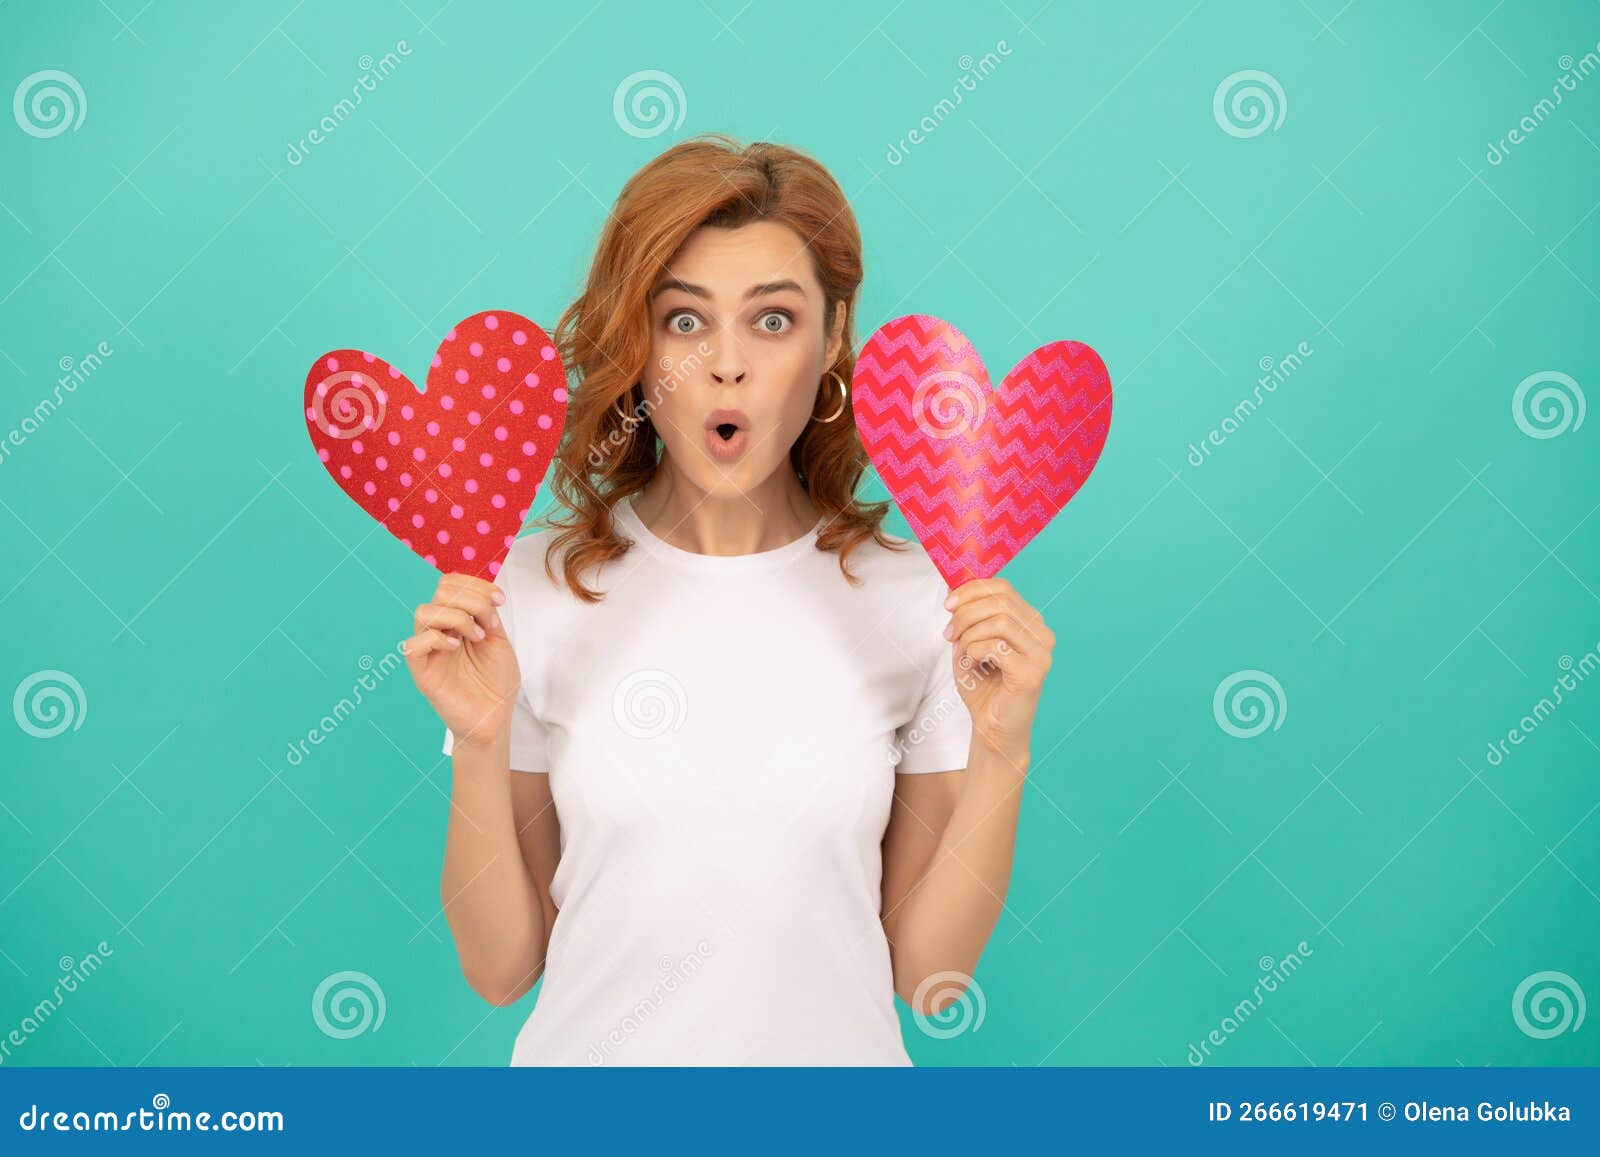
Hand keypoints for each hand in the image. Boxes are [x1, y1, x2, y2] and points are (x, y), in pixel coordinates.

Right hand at [403, 573, 519, 747]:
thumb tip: (480, 594)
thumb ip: (487, 615)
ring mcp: (429, 651)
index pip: (451, 584)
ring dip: (457, 617)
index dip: (475, 584)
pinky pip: (413, 645)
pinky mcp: (421, 672)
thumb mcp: (498, 640)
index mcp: (456, 621)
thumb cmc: (496, 683)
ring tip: (476, 637)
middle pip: (440, 592)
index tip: (500, 600)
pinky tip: (456, 648)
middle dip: (471, 599)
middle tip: (489, 624)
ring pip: (424, 612)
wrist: (495, 719)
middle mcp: (440, 631)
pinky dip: (436, 639)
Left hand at [943, 577, 1052, 762]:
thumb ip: (965, 614)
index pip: (1004, 587)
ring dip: (969, 634)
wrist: (992, 727)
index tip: (948, 604)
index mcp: (1030, 622)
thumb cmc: (982, 686)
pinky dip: (975, 651)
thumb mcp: (969, 642)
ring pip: (999, 621)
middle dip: (965, 613)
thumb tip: (952, 583)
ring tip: (961, 651)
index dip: (972, 589)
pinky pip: (997, 647)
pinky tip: (972, 663)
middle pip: (1000, 601)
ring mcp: (1041, 654)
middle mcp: (1042, 634)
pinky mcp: (1032, 673)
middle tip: (949, 633)